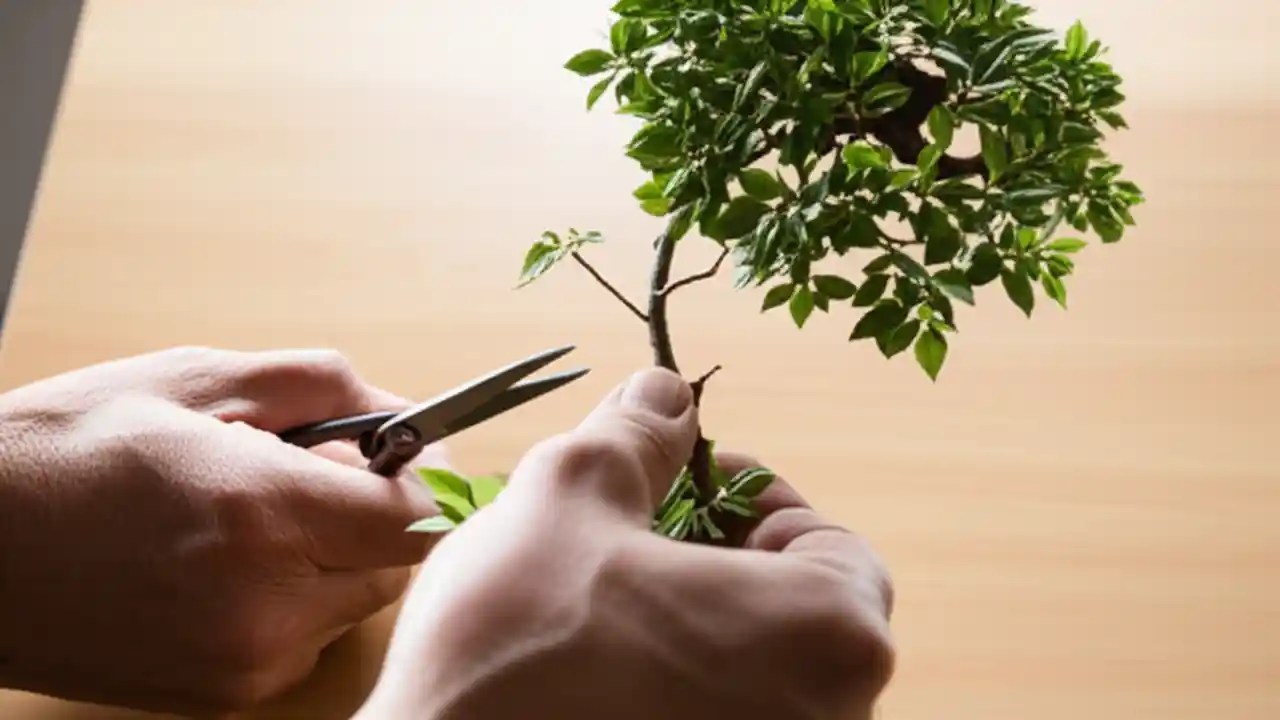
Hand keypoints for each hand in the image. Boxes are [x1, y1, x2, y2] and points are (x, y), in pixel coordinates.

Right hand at [0, 346, 445, 713]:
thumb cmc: (66, 451)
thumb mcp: (196, 379)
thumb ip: (321, 386)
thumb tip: (401, 412)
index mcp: (262, 514)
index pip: (418, 515)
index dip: (421, 476)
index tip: (400, 453)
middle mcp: (265, 604)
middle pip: (395, 565)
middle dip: (372, 515)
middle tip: (308, 472)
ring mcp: (244, 663)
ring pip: (352, 605)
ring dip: (332, 559)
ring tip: (250, 515)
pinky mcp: (223, 696)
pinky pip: (305, 642)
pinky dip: (292, 601)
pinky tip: (226, 564)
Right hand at [357, 368, 894, 719]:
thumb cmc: (517, 646)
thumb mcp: (570, 497)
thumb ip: (637, 436)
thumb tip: (665, 395)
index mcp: (830, 637)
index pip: (830, 546)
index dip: (748, 499)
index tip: (683, 483)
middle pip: (796, 616)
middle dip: (716, 561)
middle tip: (634, 536)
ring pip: (753, 677)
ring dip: (689, 627)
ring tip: (603, 602)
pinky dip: (671, 692)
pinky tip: (596, 675)